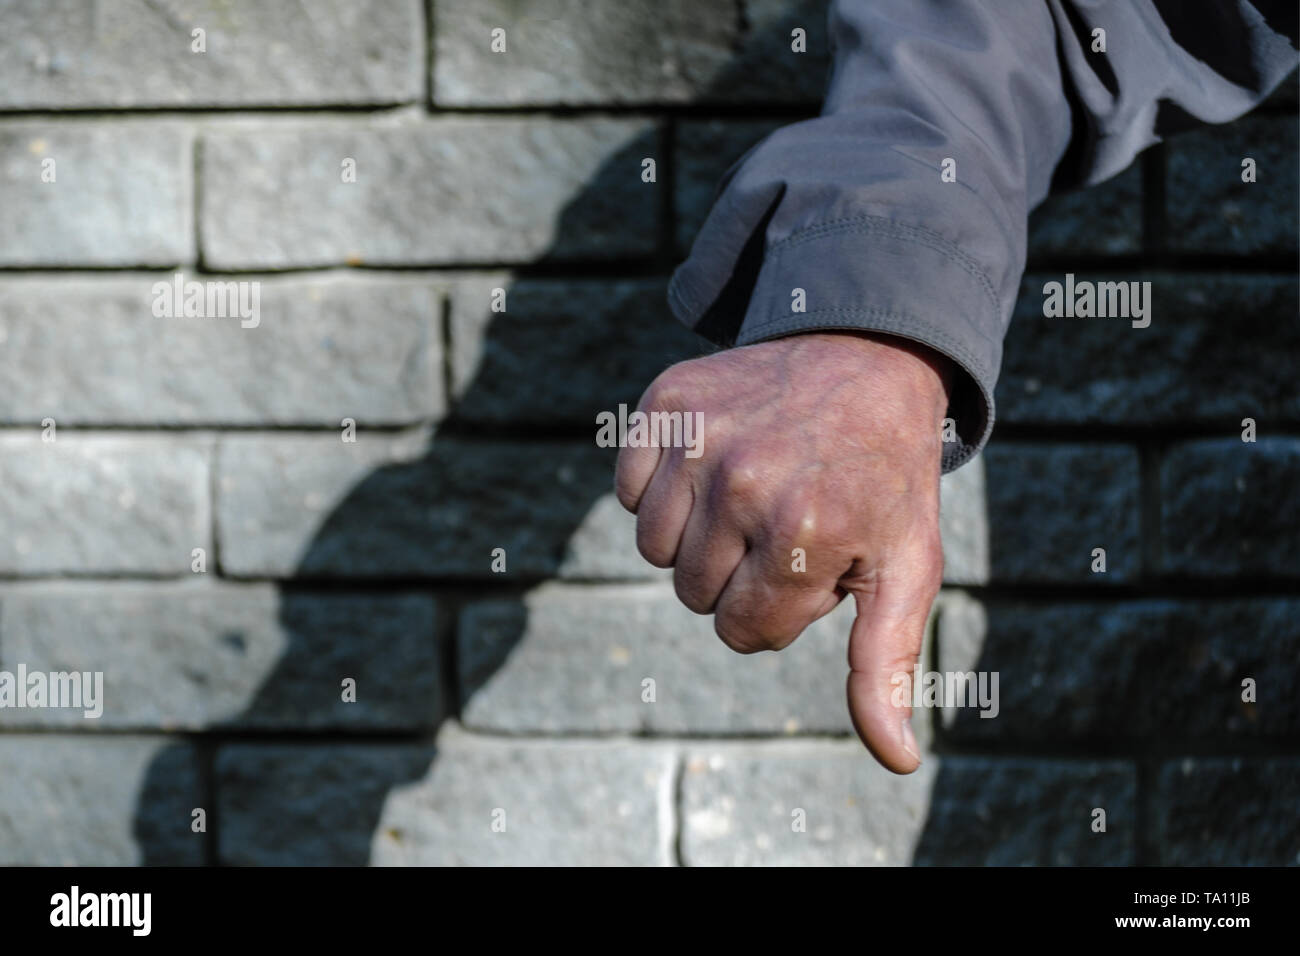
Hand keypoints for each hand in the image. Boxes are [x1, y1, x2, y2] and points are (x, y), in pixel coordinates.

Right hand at [615, 331, 951, 772]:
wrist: (869, 357)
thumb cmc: (887, 478)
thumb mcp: (905, 569)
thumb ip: (886, 666)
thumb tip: (897, 760)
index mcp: (804, 536)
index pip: (743, 632)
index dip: (781, 609)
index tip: (814, 562)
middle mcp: (743, 484)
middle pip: (694, 594)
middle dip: (739, 574)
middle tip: (785, 523)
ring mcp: (698, 438)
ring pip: (653, 550)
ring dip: (696, 537)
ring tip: (749, 494)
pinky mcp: (666, 403)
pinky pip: (628, 490)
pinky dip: (661, 488)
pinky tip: (714, 463)